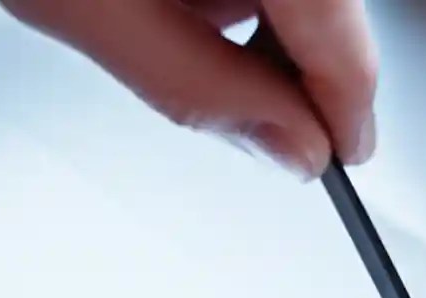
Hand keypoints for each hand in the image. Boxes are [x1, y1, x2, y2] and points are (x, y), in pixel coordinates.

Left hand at [0, 0, 378, 179]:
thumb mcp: (80, 2)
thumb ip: (194, 87)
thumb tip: (288, 144)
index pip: (342, 35)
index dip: (345, 111)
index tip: (338, 155)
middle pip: (326, 6)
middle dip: (281, 55)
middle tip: (224, 83)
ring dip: (243, 9)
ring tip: (155, 0)